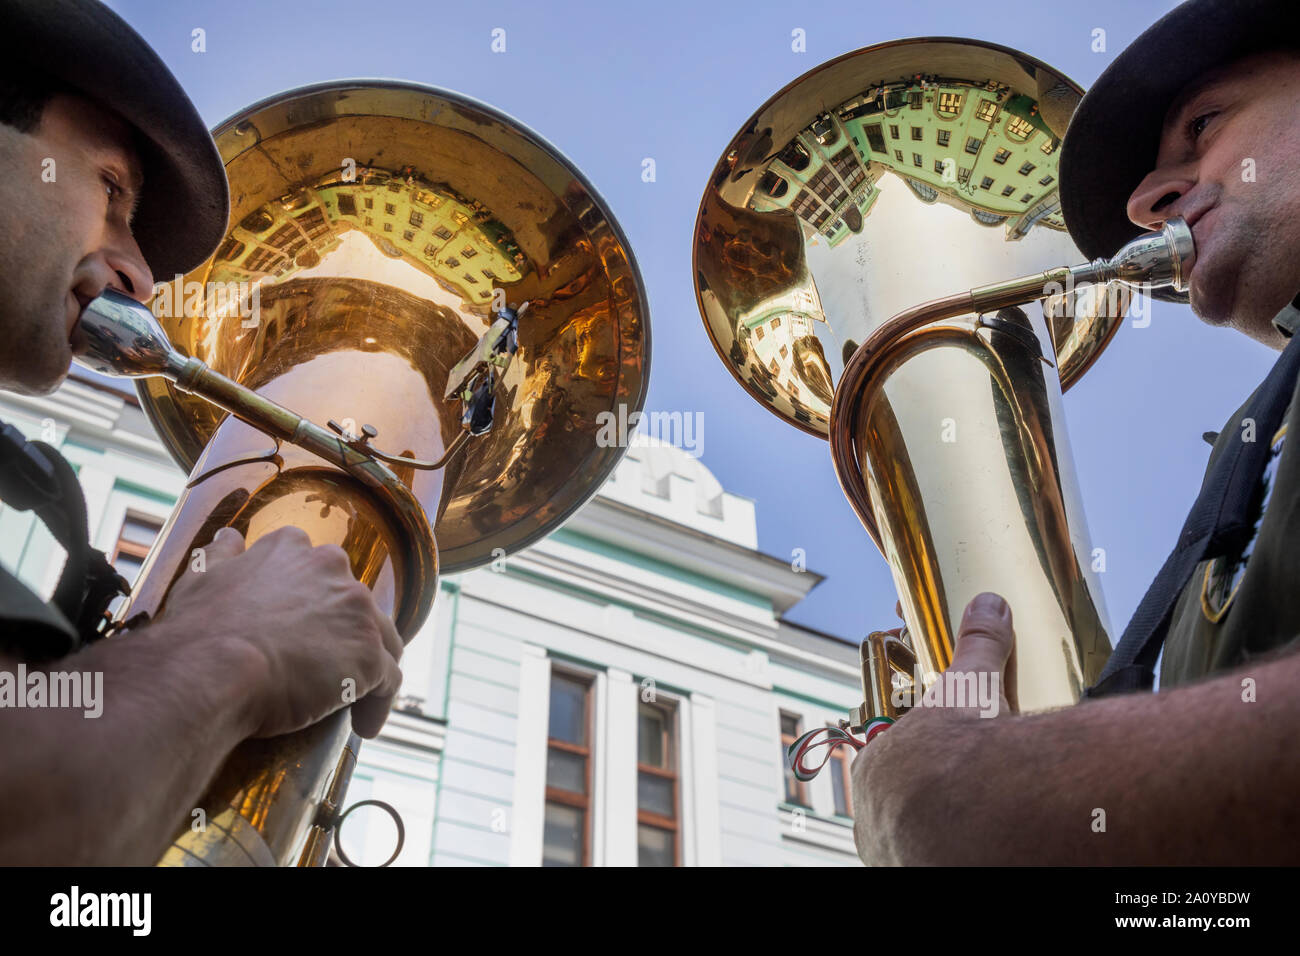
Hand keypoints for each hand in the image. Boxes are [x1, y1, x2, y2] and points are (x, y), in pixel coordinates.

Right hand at [156, 526, 403, 739]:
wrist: (209, 671)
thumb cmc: (198, 632)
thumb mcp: (201, 580)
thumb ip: (222, 557)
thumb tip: (228, 537)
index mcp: (292, 550)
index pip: (319, 571)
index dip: (317, 604)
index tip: (306, 631)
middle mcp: (332, 568)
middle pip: (354, 605)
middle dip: (346, 635)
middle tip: (326, 670)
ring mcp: (356, 611)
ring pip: (382, 639)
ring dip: (370, 667)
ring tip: (353, 701)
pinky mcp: (369, 656)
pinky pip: (389, 682)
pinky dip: (379, 703)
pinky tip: (364, 727)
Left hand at [851, 592, 1015, 864]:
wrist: (977, 811)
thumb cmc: (962, 748)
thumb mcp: (971, 686)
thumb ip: (977, 647)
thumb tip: (989, 606)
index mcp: (877, 768)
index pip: (891, 764)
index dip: (919, 762)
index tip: (945, 765)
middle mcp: (873, 815)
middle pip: (898, 805)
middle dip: (928, 799)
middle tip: (966, 794)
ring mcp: (891, 853)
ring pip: (909, 840)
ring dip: (935, 833)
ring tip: (974, 824)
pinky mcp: (915, 875)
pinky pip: (929, 862)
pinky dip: (952, 855)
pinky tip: (976, 849)